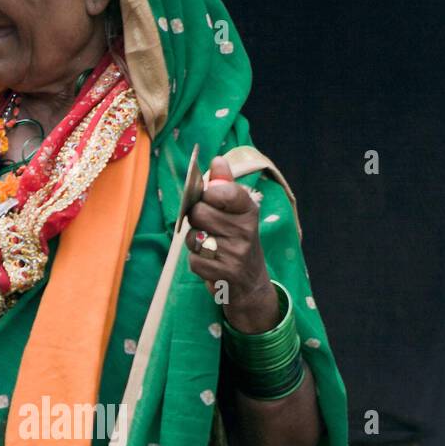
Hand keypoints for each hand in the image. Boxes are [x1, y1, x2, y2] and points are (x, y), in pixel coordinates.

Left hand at [186, 154, 278, 331]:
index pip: (223, 190)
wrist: (251, 285)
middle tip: (207, 226)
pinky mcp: (224, 273)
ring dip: (194, 242)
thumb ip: (225, 186)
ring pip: (193, 237)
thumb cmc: (238, 242)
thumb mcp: (238, 213)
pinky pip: (193, 260)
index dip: (208, 193)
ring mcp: (236, 253)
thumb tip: (217, 160)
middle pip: (199, 212)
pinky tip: (210, 263)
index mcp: (249, 210)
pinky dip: (196, 262)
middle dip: (196, 219)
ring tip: (210, 246)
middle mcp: (246, 230)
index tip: (210, 198)